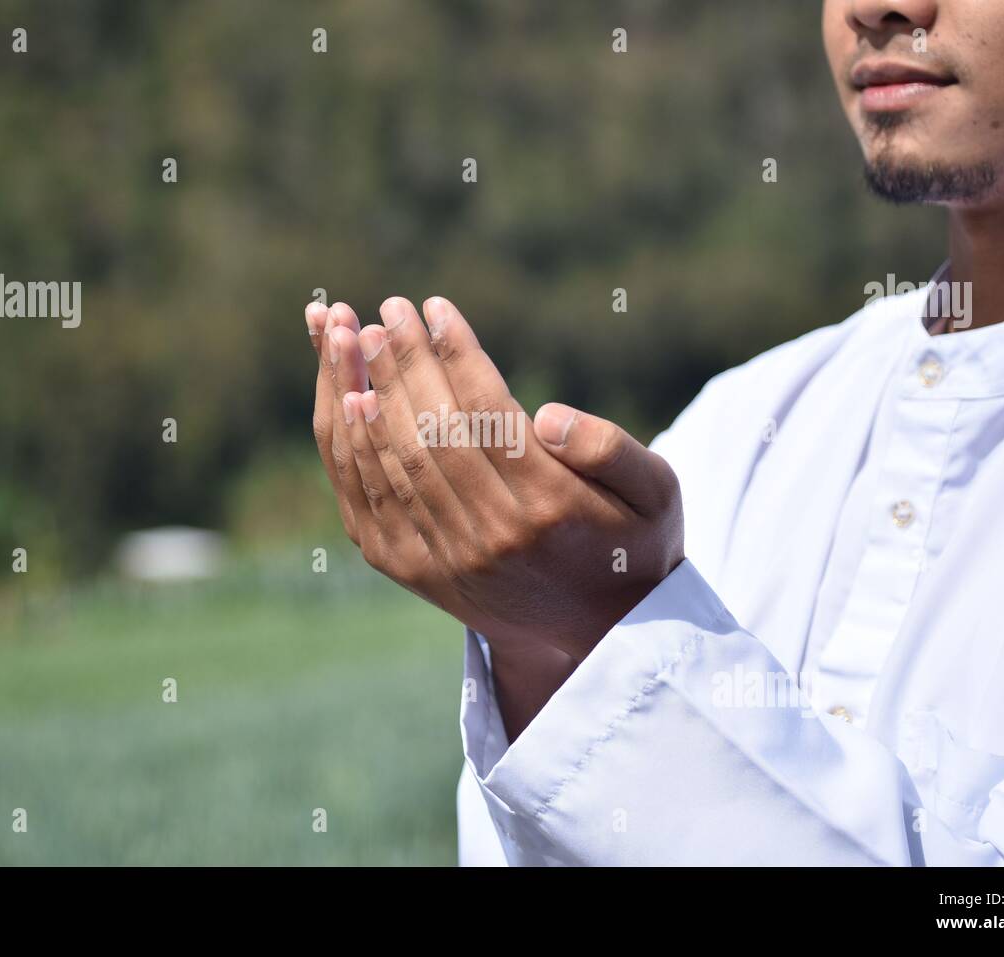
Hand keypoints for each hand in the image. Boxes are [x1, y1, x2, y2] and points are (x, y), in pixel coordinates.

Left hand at [306, 295, 683, 662]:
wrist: (597, 633)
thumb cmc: (632, 543)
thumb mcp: (655, 491)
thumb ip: (610, 448)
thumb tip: (547, 415)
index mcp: (549, 506)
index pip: (487, 412)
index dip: (455, 354)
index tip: (435, 305)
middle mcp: (491, 534)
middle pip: (431, 430)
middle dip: (403, 362)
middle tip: (388, 308)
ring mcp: (446, 556)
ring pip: (392, 461)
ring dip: (366, 392)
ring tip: (354, 336)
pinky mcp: (415, 569)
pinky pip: (370, 498)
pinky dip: (353, 446)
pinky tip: (348, 399)